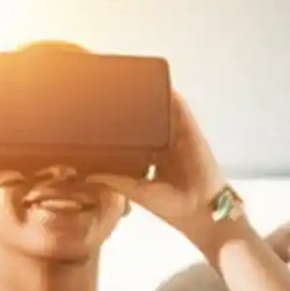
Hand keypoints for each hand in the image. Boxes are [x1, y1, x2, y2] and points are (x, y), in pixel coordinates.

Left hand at [88, 93, 225, 244]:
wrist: (201, 210)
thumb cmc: (173, 207)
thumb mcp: (137, 191)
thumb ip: (115, 180)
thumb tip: (89, 175)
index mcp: (151, 159)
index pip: (133, 137)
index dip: (120, 127)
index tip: (102, 116)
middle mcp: (164, 145)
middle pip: (146, 120)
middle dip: (132, 107)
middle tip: (111, 91)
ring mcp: (177, 136)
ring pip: (161, 110)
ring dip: (150, 96)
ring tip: (130, 80)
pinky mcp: (189, 131)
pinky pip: (180, 108)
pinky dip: (170, 95)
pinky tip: (158, 82)